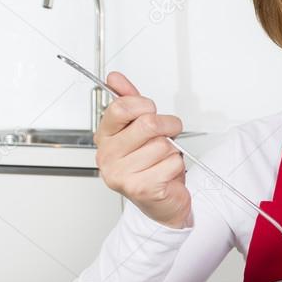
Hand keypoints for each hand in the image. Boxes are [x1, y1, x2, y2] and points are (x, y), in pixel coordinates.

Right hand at [93, 71, 191, 228]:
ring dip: (172, 151)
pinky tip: (166, 173)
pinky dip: (177, 166)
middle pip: (147, 124)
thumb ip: (128, 101)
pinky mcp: (141, 188)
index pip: (121, 108)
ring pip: (163, 145)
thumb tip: (114, 77)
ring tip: (163, 160)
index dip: (144, 105)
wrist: (161, 203)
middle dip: (167, 126)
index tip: (150, 110)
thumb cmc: (150, 164)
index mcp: (104, 137)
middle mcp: (108, 156)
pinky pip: (172, 162)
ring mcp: (122, 174)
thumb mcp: (138, 129)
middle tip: (168, 134)